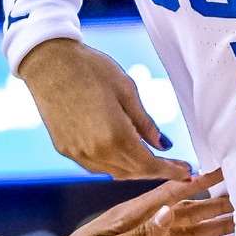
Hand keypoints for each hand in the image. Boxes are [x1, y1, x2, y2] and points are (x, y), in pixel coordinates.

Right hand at [20, 39, 190, 180]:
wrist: (48, 63)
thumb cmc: (90, 69)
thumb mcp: (127, 90)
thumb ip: (145, 123)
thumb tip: (162, 144)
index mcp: (114, 136)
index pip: (149, 165)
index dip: (170, 171)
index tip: (187, 173)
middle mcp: (96, 151)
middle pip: (134, 172)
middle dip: (156, 171)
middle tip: (174, 166)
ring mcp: (78, 153)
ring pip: (115, 171)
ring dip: (135, 169)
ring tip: (152, 158)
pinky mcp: (65, 149)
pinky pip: (97, 165)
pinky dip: (115, 163)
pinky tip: (124, 151)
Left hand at [39, 170, 231, 235]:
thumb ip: (142, 235)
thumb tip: (171, 213)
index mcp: (133, 215)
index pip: (174, 194)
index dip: (200, 183)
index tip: (224, 172)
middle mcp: (144, 225)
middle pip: (187, 214)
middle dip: (216, 208)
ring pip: (186, 235)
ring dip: (212, 231)